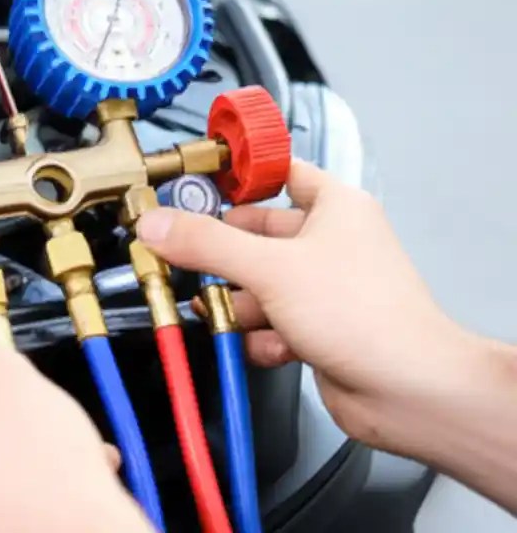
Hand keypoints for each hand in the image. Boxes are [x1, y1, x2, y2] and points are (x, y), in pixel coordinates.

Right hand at [136, 160, 485, 453]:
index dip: (241, 177)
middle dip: (222, 257)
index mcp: (334, 207)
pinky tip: (267, 346)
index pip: (280, 173)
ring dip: (236, 304)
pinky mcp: (317, 328)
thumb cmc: (365, 315)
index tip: (199, 186)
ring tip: (224, 316)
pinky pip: (270, 323)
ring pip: (257, 284)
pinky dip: (260, 337)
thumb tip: (157, 224)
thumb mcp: (270, 268)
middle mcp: (330, 243)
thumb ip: (206, 244)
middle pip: (255, 236)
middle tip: (187, 262)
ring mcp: (323, 288)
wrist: (406, 389)